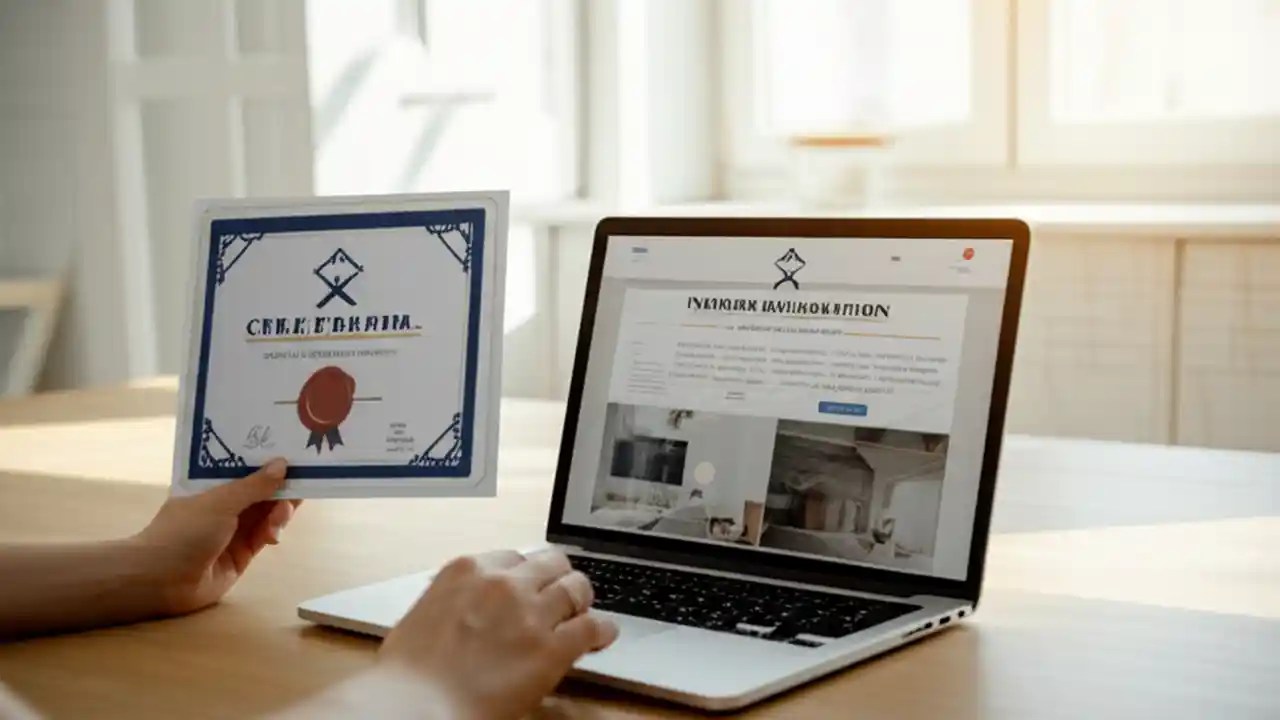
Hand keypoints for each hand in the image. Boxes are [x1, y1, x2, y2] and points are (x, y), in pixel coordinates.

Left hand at [133, 459, 299, 615]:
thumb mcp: (220, 502)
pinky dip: (273, 531)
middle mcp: (223, 506)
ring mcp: (233, 531)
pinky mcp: (242, 554)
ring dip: (278, 511)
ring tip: (281, 515)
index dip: (267, 462)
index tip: (294, 455)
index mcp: (210, 486)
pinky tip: (275, 533)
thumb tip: (282, 464)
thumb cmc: (184, 531)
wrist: (162, 579)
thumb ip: (254, 486)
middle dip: (280, 487)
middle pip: (260, 492)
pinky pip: (264, 536)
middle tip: (302, 484)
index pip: (244, 469)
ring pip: (266, 514)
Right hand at [378, 549, 618, 719]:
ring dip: (580, 600)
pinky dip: (601, 630)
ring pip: (575, 589)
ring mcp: (531, 612)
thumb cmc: (407, 674)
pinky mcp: (552, 647)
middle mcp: (504, 582)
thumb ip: (452, 602)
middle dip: (556, 578)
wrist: (415, 705)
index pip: (513, 557)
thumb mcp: (422, 617)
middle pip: (550, 563)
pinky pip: (592, 627)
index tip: (529, 584)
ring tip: (582, 612)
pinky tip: (602, 635)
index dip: (525, 574)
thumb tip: (461, 611)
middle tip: (560, 594)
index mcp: (468, 570)